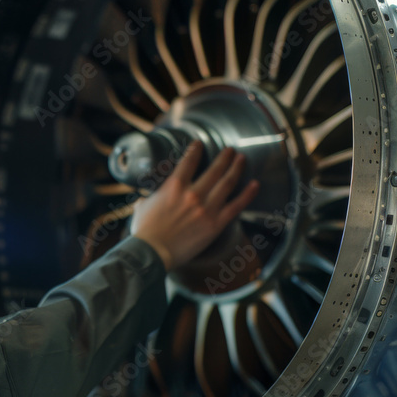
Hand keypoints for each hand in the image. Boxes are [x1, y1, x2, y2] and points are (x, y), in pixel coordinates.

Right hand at [130, 141, 259, 270]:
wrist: (152, 253)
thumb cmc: (144, 232)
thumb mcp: (141, 208)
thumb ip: (147, 199)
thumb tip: (144, 201)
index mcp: (174, 186)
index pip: (189, 161)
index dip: (196, 150)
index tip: (200, 143)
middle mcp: (193, 193)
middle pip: (214, 169)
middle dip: (224, 157)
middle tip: (230, 150)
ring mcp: (206, 208)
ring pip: (227, 183)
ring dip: (236, 168)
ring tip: (242, 159)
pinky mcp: (216, 224)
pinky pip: (236, 206)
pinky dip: (248, 194)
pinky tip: (255, 184)